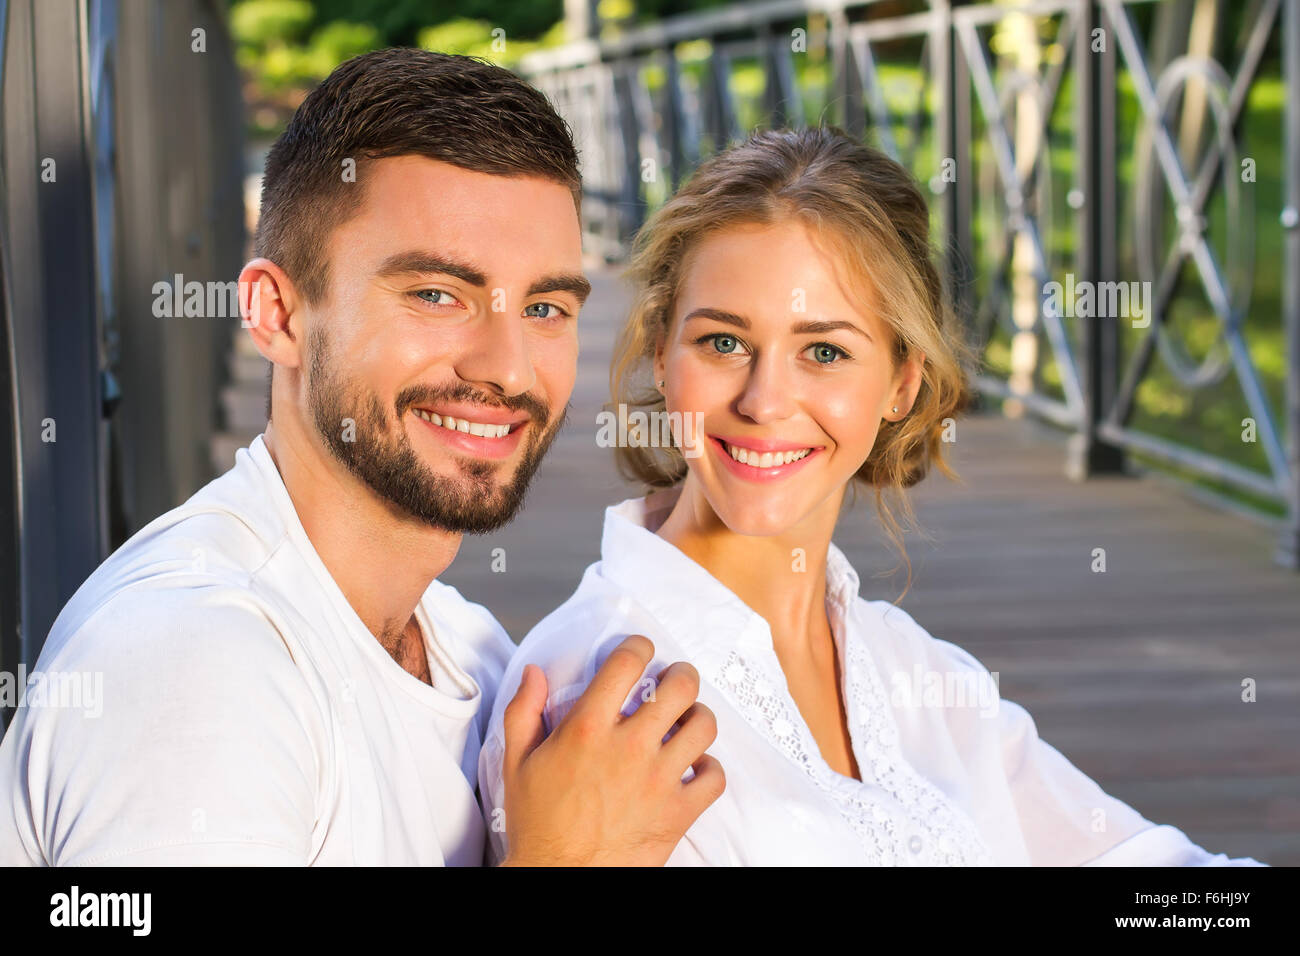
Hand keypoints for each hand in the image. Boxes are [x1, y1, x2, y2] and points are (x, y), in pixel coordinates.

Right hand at [498, 635, 723, 865]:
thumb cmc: (538, 824)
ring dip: (697, 717)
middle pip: (680, 686)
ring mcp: (659, 780)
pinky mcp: (678, 811)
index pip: (627, 663)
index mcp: (588, 729)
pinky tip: (693, 768)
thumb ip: (523, 711)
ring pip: (704, 726)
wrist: (559, 878)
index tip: (640, 651)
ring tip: (686, 721)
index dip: (639, 646)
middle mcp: (629, 748)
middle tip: (673, 681)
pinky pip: (715, 777)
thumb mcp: (517, 763)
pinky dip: (709, 769)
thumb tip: (534, 674)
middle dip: (680, 675)